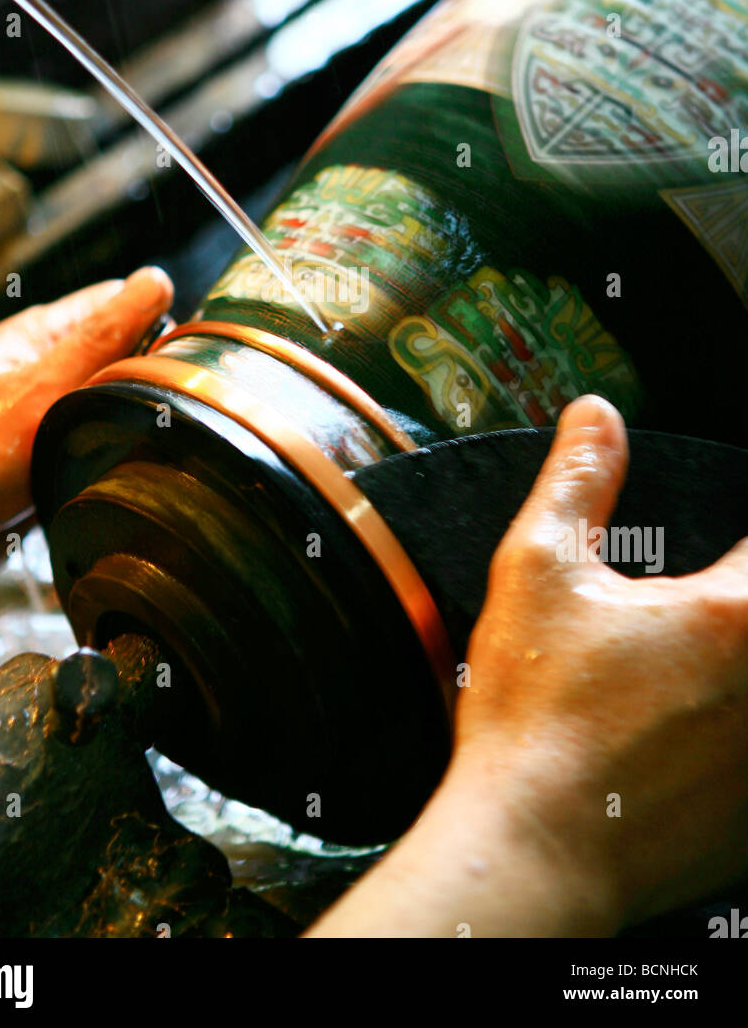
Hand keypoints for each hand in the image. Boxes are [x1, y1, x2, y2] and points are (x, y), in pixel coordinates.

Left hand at [0, 266, 172, 608]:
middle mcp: (37, 377)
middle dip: (150, 380)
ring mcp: (38, 425)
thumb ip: (102, 337)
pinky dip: (109, 467)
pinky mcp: (40, 472)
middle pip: (119, 361)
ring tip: (149, 445)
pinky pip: (93, 457)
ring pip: (110, 413)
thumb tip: (154, 283)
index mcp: (34, 339)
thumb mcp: (42, 388)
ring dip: (130, 428)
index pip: (114, 304)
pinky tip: (124, 480)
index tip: (191, 351)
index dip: (157, 319)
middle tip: (171, 408)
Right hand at [307, 394, 747, 936]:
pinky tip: (671, 733)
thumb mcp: (539, 570)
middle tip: (669, 619)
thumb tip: (596, 416)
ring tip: (660, 675)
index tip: (707, 559)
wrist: (533, 846)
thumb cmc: (534, 717)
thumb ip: (579, 481)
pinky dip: (723, 729)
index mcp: (739, 614)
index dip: (735, 544)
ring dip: (724, 663)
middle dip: (726, 601)